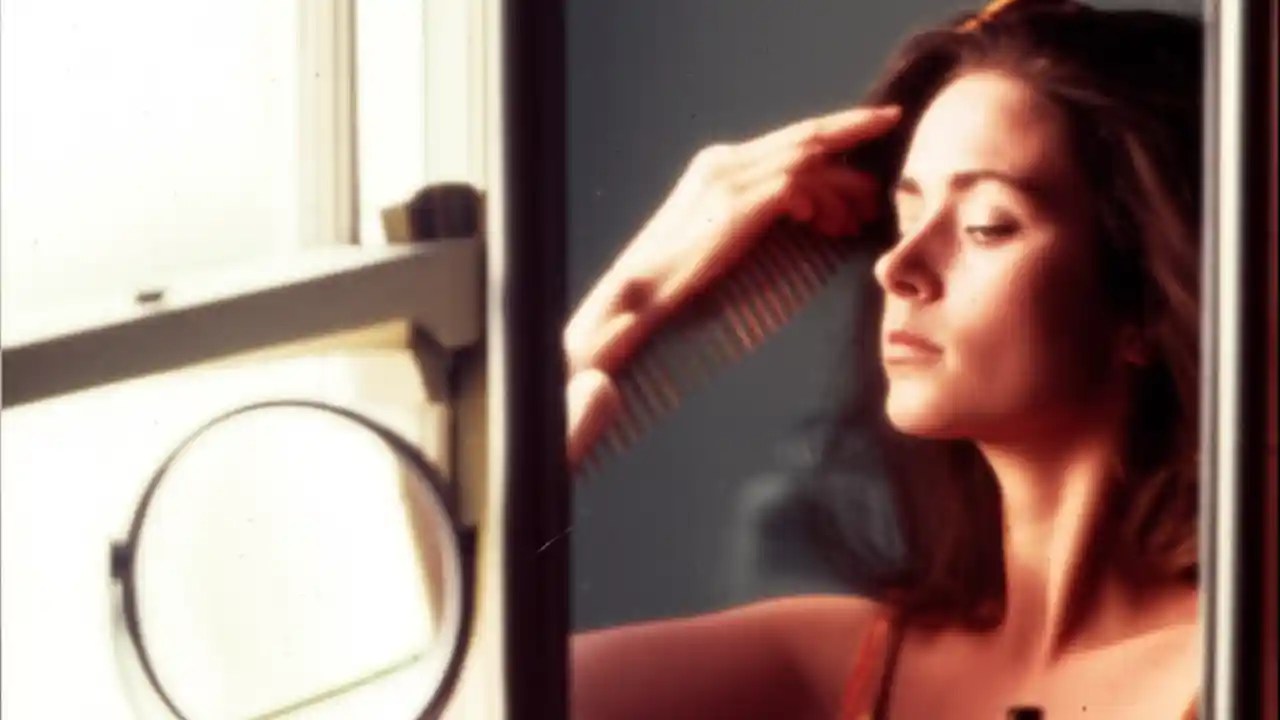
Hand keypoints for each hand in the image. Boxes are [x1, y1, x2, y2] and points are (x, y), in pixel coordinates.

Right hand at [565, 104, 900, 468]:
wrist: (639, 293)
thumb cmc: (679, 275)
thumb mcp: (722, 231)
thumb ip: (757, 211)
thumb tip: (804, 208)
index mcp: (718, 164)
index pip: (788, 138)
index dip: (834, 131)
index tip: (870, 133)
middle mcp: (725, 161)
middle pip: (806, 135)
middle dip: (854, 131)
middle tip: (892, 135)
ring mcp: (731, 179)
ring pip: (808, 160)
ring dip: (844, 184)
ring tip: (865, 211)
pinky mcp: (739, 205)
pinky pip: (798, 186)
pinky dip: (822, 201)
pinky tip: (833, 225)